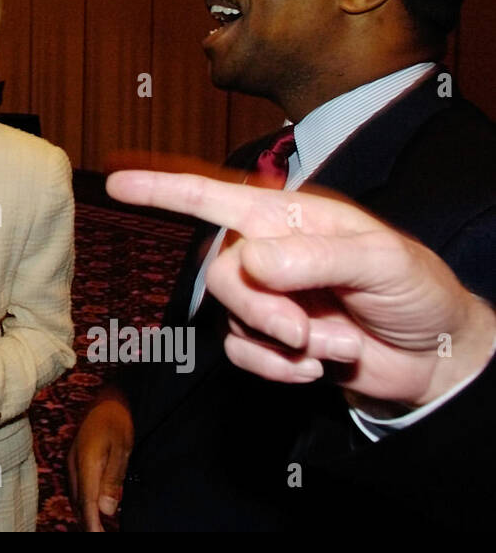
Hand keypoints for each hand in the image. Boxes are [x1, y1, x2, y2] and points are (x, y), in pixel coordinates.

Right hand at [66, 390, 132, 531]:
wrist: (106, 397)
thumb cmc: (117, 420)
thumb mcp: (122, 449)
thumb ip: (112, 480)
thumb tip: (105, 510)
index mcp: (85, 462)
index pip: (86, 502)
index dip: (92, 524)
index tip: (98, 536)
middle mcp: (73, 464)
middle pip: (78, 502)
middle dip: (88, 523)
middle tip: (100, 535)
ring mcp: (71, 461)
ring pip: (76, 496)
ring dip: (85, 514)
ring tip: (96, 528)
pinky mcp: (74, 460)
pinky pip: (77, 487)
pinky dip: (84, 502)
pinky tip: (92, 508)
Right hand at [106, 170, 495, 410]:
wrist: (434, 360)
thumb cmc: (416, 293)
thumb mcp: (380, 263)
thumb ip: (314, 256)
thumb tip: (250, 260)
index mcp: (291, 216)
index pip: (215, 194)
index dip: (164, 188)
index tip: (117, 182)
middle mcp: (270, 251)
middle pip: (220, 271)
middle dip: (258, 308)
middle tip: (302, 331)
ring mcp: (267, 297)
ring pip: (229, 316)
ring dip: (281, 342)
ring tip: (332, 347)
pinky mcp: (268, 339)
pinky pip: (241, 353)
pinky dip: (277, 368)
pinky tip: (314, 370)